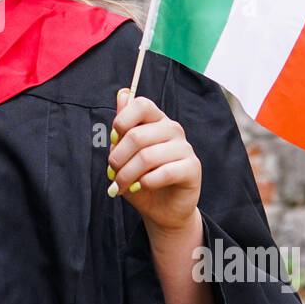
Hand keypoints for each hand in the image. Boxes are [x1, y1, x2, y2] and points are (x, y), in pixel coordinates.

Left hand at [107, 87, 201, 233]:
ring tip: (121, 186)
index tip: (113, 140)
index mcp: (156, 120)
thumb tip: (122, 94)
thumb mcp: (124, 155)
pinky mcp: (193, 168)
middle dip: (117, 158)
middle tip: (112, 174)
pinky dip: (146, 182)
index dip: (122, 121)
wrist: (161, 210)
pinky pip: (165, 172)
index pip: (141, 104)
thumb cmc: (140, 179)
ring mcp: (185, 148)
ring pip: (147, 157)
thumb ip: (122, 128)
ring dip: (128, 175)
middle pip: (137, 136)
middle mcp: (172, 129)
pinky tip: (140, 187)